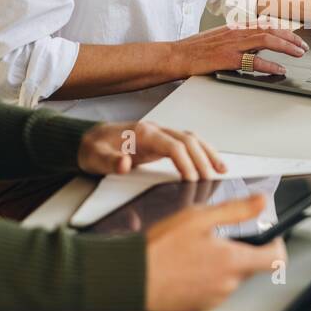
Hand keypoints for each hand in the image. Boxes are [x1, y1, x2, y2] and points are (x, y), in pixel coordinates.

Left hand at [78, 121, 225, 180]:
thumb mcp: (95, 157)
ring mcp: (160, 135)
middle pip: (188, 140)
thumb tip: (125, 163)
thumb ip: (110, 161)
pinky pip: (187, 145)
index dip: (186, 162)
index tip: (193, 180)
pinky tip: (211, 164)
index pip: (173, 145)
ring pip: (192, 139)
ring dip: (208, 153)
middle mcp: (155, 130)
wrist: (88, 140)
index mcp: (142, 133)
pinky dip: (202, 152)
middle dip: (203, 159)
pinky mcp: (161, 143)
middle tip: (212, 180)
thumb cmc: (93, 149)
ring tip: (221, 169)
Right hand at [145, 194, 285, 310]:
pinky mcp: (201, 306)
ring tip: (196, 252)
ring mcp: (214, 297)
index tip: (271, 237)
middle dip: (240, 251)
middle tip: (216, 239)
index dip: (277, 245)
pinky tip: (188, 266)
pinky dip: (208, 277)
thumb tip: (262, 202)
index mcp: (232, 261)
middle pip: (251, 266)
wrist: (133, 278)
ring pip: (232, 277)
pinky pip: (215, 288)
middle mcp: (228, 284)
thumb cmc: (161, 248)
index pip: (276, 259)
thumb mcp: (199, 217)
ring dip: (223, 264)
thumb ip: (236, 210)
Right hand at [176, 19, 307, 77]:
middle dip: (291, 37)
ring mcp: (233, 44)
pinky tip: (280, 69)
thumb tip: (254, 47)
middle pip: (271, 29)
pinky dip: (270, 65)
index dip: (283, 28)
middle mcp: (236, 32)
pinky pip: (254, 61)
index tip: (295, 35)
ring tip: (299, 53)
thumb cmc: (195, 50)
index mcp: (234, 27)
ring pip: (267, 41)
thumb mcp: (218, 39)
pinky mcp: (228, 58)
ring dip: (287, 46)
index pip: (265, 23)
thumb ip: (237, 40)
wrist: (176, 55)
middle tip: (303, 46)